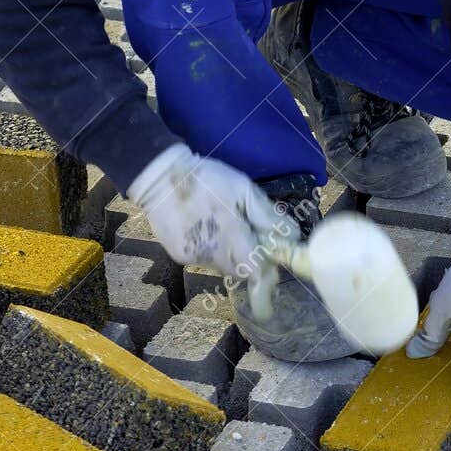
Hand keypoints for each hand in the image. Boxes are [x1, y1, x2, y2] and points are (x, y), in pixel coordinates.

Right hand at [126, 144, 283, 279]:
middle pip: (240, 271)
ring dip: (229, 255)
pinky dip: (210, 250)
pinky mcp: (180, 256)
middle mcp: (212, 252)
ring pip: (222, 266)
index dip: (265, 272)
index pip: (254, 271)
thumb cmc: (207, 179)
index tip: (270, 266)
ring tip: (223, 229)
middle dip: (249, 261)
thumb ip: (267, 215)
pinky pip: (204, 259)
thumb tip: (291, 237)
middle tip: (248, 240)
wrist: (158, 177)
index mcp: (231, 234)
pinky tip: (203, 229)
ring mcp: (195, 257)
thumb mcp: (242, 188)